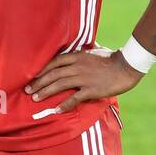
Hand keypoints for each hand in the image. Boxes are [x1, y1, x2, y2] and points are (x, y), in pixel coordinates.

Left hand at [25, 47, 140, 113]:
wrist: (127, 66)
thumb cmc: (112, 57)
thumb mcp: (95, 49)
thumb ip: (84, 49)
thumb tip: (81, 45)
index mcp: (77, 56)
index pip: (54, 62)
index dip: (41, 70)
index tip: (31, 76)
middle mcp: (77, 67)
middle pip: (53, 74)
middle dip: (38, 82)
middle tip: (27, 90)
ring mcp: (84, 78)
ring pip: (59, 85)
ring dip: (45, 92)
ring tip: (35, 98)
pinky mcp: (92, 89)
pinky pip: (75, 98)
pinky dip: (64, 104)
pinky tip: (56, 110)